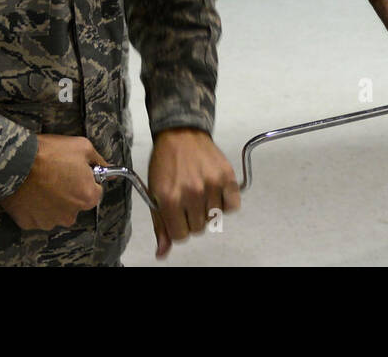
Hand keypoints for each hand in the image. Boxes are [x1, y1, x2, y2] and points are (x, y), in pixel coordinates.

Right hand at [0, 134, 106, 230]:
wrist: (15, 162)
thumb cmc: (50, 153)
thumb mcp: (82, 147)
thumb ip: (99, 161)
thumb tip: (110, 170)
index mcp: (87, 198)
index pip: (95, 190)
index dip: (85, 178)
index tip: (74, 170)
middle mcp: (70, 215)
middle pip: (75, 203)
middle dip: (69, 191)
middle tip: (56, 173)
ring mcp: (48, 221)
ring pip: (56, 211)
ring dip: (52, 200)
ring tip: (41, 181)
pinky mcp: (28, 223)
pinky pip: (36, 215)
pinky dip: (34, 206)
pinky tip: (30, 190)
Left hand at [147, 127, 240, 258]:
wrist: (180, 134)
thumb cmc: (165, 163)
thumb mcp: (155, 194)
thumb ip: (161, 226)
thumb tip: (162, 253)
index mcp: (170, 199)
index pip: (180, 236)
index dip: (178, 227)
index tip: (177, 215)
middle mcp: (192, 193)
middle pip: (198, 229)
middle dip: (192, 218)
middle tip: (188, 200)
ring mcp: (212, 184)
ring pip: (215, 219)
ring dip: (208, 210)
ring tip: (201, 193)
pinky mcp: (227, 176)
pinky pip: (232, 207)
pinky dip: (226, 203)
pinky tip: (215, 192)